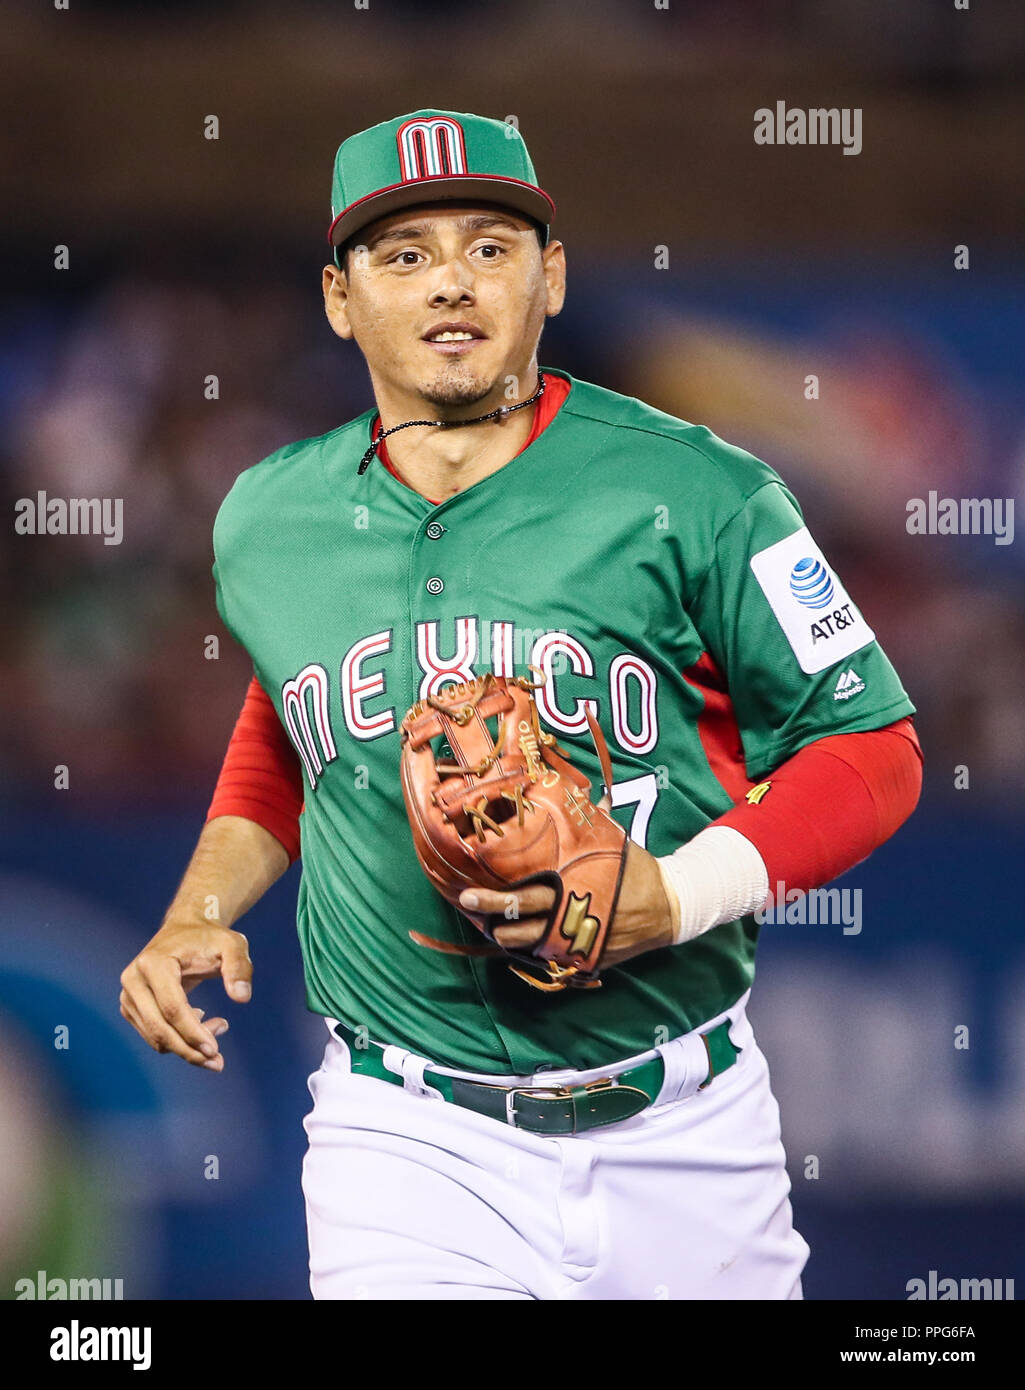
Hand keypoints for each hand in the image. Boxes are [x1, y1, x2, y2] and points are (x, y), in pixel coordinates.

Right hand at [119, 921, 252, 1070]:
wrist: (185, 931)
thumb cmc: (210, 938)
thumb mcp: (232, 944)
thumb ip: (239, 968)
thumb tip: (242, 998)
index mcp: (153, 963)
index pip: (172, 1008)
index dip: (193, 1032)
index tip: (215, 1051)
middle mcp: (133, 980)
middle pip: (160, 1028)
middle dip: (189, 1050)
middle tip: (218, 1062)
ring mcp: (128, 996)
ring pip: (156, 1037)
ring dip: (188, 1045)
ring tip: (219, 1025)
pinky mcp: (131, 1008)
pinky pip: (154, 1035)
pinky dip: (178, 1040)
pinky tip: (203, 1021)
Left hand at [458, 839, 676, 971]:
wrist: (670, 907)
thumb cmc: (635, 868)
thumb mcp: (612, 841)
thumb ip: (587, 822)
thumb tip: (566, 789)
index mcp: (574, 886)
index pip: (526, 894)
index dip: (494, 894)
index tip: (468, 888)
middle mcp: (570, 918)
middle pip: (521, 921)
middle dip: (491, 910)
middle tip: (467, 901)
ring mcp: (576, 943)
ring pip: (528, 945)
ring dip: (506, 934)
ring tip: (488, 922)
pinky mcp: (583, 958)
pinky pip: (548, 957)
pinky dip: (531, 948)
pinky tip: (518, 937)